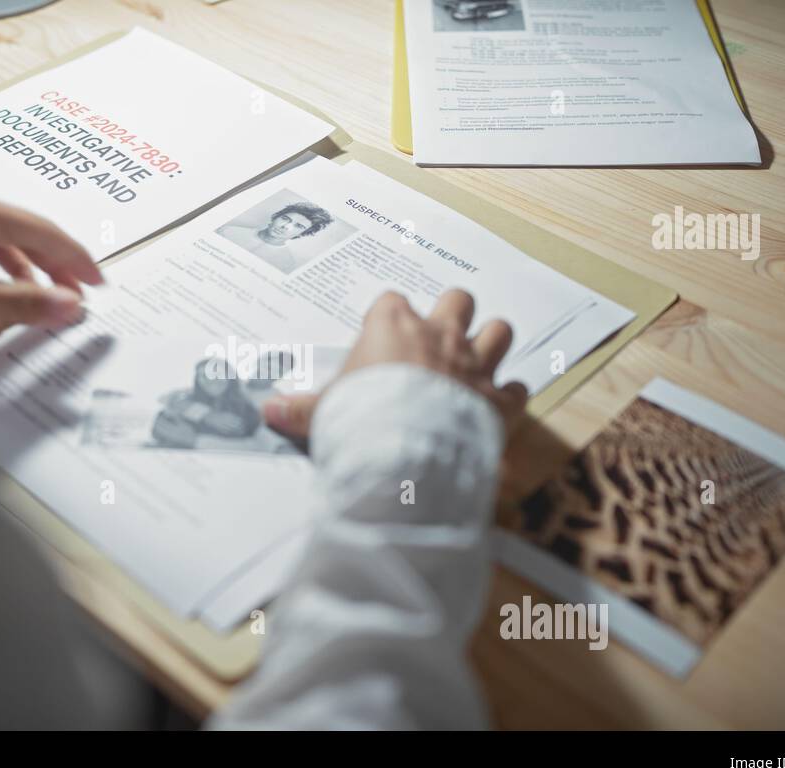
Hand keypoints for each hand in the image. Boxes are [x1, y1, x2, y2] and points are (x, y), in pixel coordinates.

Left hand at [0, 189, 102, 329]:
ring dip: (23, 276)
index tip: (98, 284)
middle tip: (75, 295)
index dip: (76, 261)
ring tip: (37, 304)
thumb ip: (20, 304)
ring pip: (0, 246)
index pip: (45, 233)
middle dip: (53, 268)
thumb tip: (67, 304)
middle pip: (25, 236)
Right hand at [262, 290, 528, 436]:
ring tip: (477, 362)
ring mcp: (474, 364)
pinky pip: (518, 389)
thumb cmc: (361, 418)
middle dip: (453, 316)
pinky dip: (512, 397)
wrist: (406, 450)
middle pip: (458, 300)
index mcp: (393, 326)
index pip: (392, 301)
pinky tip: (500, 407)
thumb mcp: (324, 411)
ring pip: (499, 331)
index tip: (379, 340)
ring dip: (492, 344)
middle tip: (438, 340)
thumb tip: (267, 411)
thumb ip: (301, 409)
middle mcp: (439, 335)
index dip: (387, 318)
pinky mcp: (498, 400)